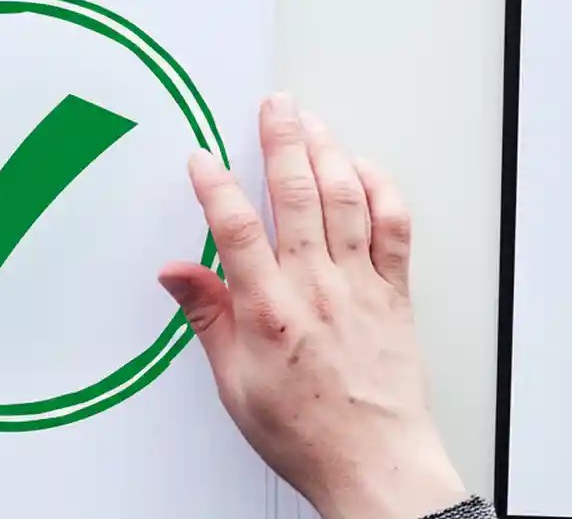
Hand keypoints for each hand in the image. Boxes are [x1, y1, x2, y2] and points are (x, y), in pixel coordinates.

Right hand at [159, 95, 464, 518]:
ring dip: (328, 151)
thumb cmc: (306, 433)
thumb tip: (176, 273)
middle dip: (282, 140)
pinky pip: (395, 226)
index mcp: (271, 311)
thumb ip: (208, 318)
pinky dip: (382, 189)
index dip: (216, 186)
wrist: (376, 465)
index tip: (202, 159)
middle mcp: (318, 288)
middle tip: (274, 105)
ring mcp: (361, 285)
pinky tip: (365, 169)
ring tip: (312, 122)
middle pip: (298, 195)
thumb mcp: (235, 383)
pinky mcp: (395, 292)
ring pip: (347, 199)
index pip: (236, 229)